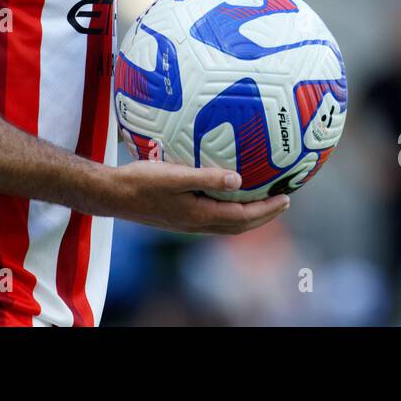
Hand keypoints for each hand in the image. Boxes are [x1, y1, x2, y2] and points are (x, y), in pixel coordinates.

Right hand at [101, 159, 289, 234]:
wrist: (114, 195)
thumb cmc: (142, 181)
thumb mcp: (175, 175)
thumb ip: (207, 177)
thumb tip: (238, 178)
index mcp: (200, 215)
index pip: (243, 216)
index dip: (267, 209)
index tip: (287, 198)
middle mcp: (197, 224)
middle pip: (240, 225)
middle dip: (265, 216)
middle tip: (284, 202)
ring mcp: (188, 223)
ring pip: (228, 224)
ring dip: (250, 216)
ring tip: (264, 202)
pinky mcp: (180, 217)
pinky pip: (215, 218)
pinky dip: (231, 211)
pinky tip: (228, 197)